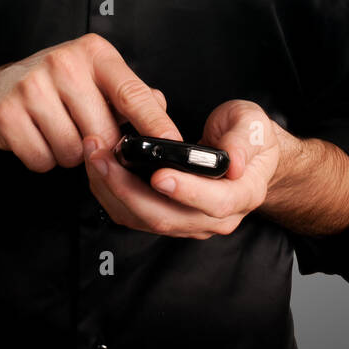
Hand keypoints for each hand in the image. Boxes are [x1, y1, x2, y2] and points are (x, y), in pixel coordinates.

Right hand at [0, 32, 180, 170]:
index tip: (172, 146)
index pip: (133, 93)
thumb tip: (161, 110)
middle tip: (84, 130)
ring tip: (57, 129)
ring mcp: (32, 86)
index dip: (155, 124)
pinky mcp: (6, 112)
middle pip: (103, 133)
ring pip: (72, 152)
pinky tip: (37, 136)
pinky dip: (43, 159)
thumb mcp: (97, 76)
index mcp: (94, 52)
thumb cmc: (57, 84)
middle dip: (99, 146)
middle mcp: (63, 63)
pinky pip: (41, 160)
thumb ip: (132, 94)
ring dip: (68, 154)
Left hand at [83, 99, 280, 238]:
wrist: (244, 154)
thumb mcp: (253, 125)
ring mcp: (190, 222)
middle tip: (104, 158)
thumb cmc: (249, 137)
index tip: (158, 174)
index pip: (214, 202)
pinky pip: (135, 216)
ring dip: (114, 191)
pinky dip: (113, 194)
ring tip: (95, 158)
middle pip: (168, 218)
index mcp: (242, 195)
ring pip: (145, 220)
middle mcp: (215, 217)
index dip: (186, 191)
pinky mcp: (168, 217)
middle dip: (129, 189)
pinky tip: (100, 168)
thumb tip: (234, 161)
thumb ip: (243, 140)